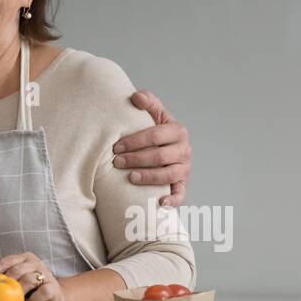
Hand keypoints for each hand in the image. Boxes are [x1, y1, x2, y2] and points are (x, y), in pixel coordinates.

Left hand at [0, 252, 70, 300]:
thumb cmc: (31, 292)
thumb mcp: (17, 283)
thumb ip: (4, 281)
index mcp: (23, 259)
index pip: (5, 261)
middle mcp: (35, 263)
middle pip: (16, 269)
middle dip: (5, 282)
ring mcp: (46, 275)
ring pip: (29, 279)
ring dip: (19, 291)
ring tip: (14, 300)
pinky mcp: (53, 288)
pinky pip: (43, 291)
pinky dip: (34, 299)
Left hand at [115, 89, 191, 207]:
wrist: (164, 146)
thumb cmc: (155, 129)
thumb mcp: (153, 113)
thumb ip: (147, 101)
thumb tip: (136, 97)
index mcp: (178, 131)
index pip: (155, 136)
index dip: (134, 141)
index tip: (116, 147)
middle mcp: (184, 150)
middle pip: (160, 156)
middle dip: (136, 159)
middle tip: (117, 162)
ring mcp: (185, 168)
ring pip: (169, 175)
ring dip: (149, 177)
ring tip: (130, 178)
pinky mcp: (182, 184)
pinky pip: (180, 194)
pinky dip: (172, 200)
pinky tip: (160, 203)